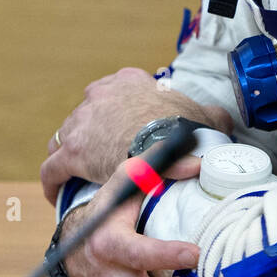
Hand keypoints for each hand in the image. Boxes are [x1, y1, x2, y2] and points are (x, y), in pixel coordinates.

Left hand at [40, 65, 233, 203]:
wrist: (164, 145)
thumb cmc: (183, 128)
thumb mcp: (203, 116)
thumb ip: (210, 116)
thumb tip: (223, 120)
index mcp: (128, 81)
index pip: (113, 91)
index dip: (116, 112)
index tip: (122, 129)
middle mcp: (99, 96)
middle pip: (88, 115)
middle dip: (92, 134)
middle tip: (103, 157)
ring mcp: (82, 123)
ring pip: (65, 139)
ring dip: (69, 155)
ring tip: (77, 176)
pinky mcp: (72, 152)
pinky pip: (53, 169)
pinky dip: (53, 183)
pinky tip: (57, 195)